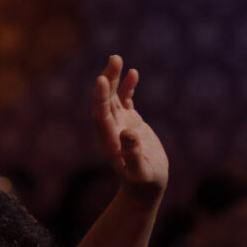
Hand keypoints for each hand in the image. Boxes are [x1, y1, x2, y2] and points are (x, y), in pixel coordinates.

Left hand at [92, 54, 168, 199]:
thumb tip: (128, 133)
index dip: (100, 98)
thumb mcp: (141, 172)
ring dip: (114, 79)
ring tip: (117, 58)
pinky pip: (125, 101)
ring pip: (113, 98)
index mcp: (110, 142)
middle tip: (114, 59)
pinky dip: (127, 87)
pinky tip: (133, 73)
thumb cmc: (145, 183)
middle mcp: (111, 131)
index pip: (101, 116)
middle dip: (108, 80)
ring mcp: (119, 125)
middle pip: (105, 102)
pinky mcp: (130, 123)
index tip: (102, 80)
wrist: (146, 187)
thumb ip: (133, 154)